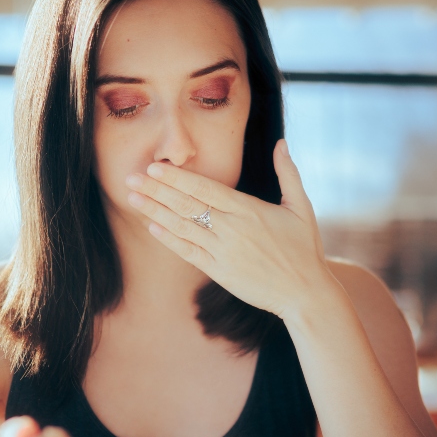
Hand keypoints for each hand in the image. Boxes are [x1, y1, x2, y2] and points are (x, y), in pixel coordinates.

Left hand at [125, 139, 340, 318]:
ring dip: (155, 211)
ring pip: (183, 227)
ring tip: (132, 198)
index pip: (205, 188)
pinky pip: (189, 252)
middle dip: (156, 190)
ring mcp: (224, 251)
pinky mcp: (220, 272)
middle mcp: (232, 228)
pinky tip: (153, 227)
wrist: (305, 293)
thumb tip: (281, 142)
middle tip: (131, 177)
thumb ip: (288, 173)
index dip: (177, 178)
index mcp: (249, 209)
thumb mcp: (301, 207)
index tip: (155, 167)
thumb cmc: (305, 249)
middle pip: (187, 204)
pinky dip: (170, 239)